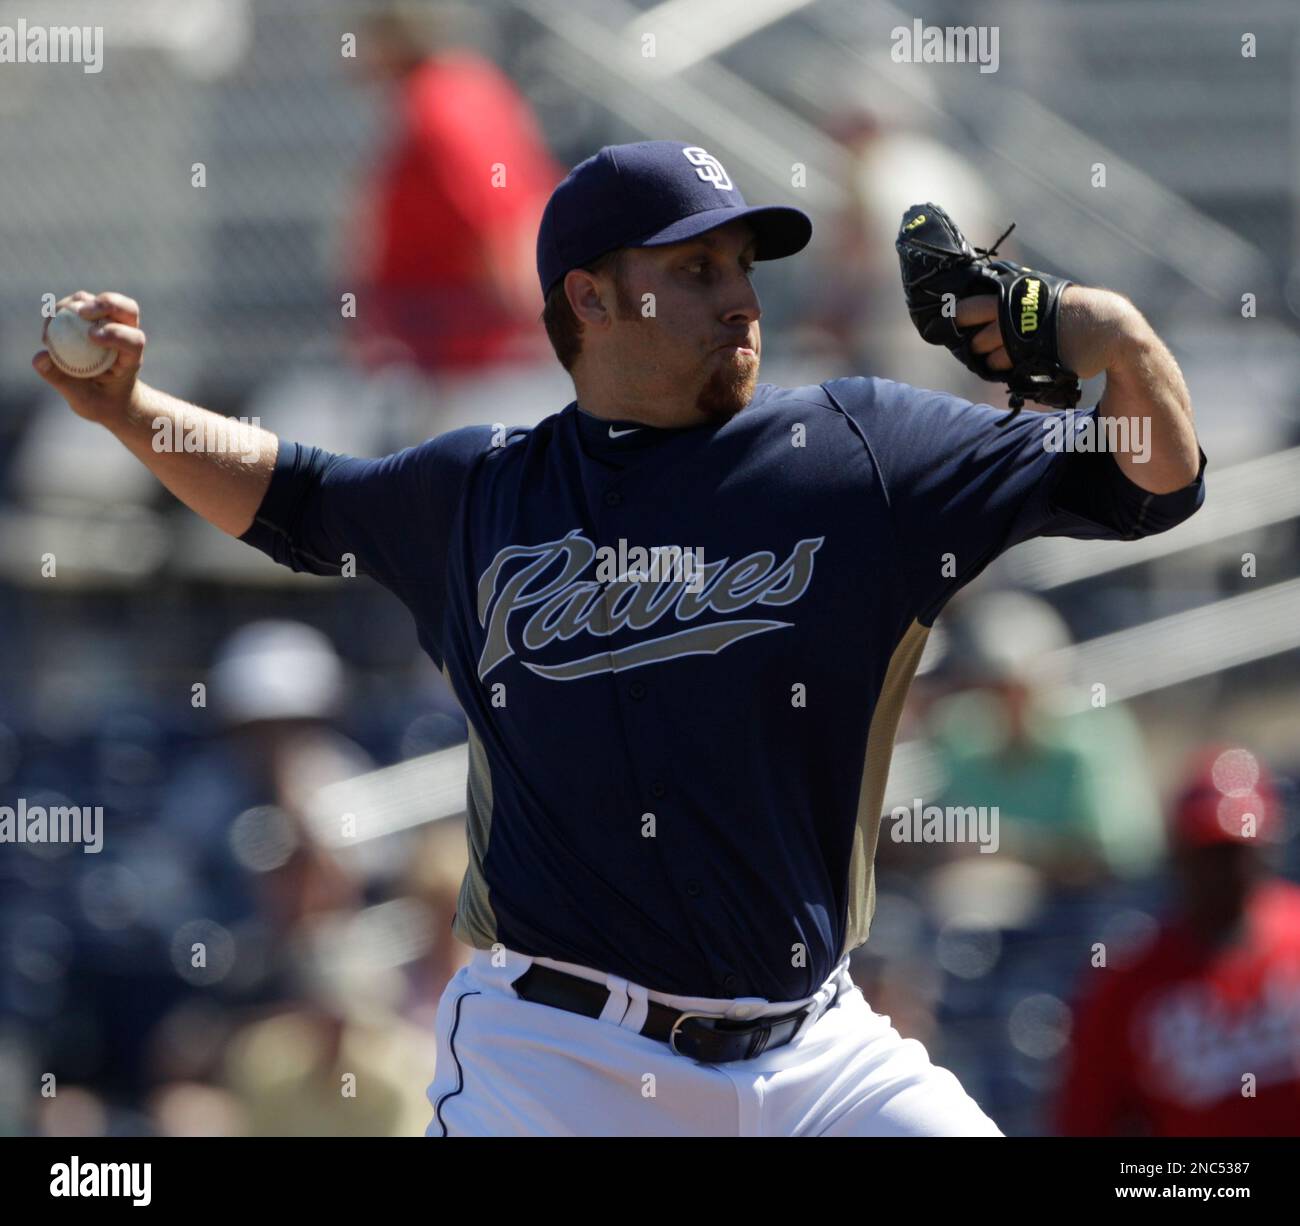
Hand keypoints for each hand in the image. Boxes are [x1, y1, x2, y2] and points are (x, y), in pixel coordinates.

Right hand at [32, 291, 145, 424]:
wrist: (108, 397)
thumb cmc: (101, 401)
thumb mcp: (83, 401)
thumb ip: (62, 381)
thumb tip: (40, 357)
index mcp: (131, 358)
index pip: (134, 340)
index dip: (116, 334)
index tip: (92, 337)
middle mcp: (126, 336)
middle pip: (127, 309)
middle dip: (106, 304)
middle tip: (81, 312)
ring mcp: (112, 325)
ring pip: (102, 301)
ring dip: (78, 302)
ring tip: (53, 318)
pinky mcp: (94, 320)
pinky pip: (80, 303)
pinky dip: (63, 307)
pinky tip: (49, 322)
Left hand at [956, 286, 1145, 381]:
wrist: (1107, 326)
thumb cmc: (1073, 308)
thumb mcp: (1040, 291)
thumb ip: (1013, 296)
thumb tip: (985, 296)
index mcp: (1010, 293)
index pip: (968, 307)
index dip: (959, 317)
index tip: (954, 324)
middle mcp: (1009, 314)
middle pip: (972, 334)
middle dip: (971, 341)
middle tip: (978, 343)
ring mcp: (1018, 338)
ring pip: (987, 355)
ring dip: (990, 358)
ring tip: (1008, 353)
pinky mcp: (1029, 359)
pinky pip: (1004, 369)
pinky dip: (1005, 369)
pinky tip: (1018, 363)